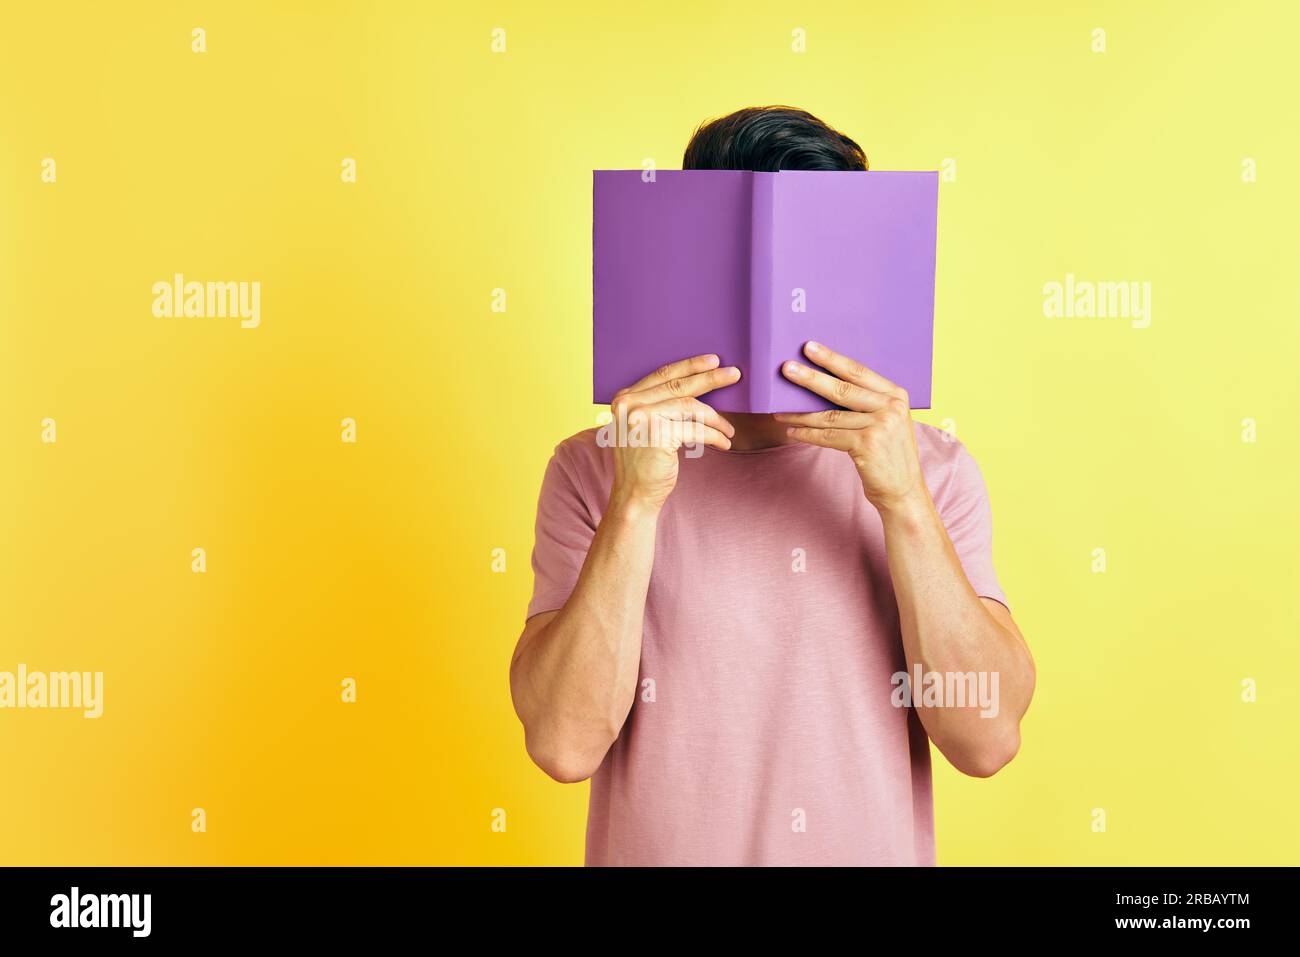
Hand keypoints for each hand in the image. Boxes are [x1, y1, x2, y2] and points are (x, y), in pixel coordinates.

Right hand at [605, 354, 738, 512]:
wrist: (634, 495)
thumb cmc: (644, 463)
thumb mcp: (642, 427)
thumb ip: (658, 405)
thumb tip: (697, 385)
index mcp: (625, 398)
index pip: (662, 375)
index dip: (689, 366)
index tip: (712, 361)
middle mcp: (630, 405)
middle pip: (678, 385)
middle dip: (709, 379)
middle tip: (734, 374)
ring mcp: (642, 419)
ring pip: (690, 406)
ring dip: (715, 417)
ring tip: (730, 428)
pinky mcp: (658, 435)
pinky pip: (696, 429)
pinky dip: (714, 435)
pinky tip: (724, 442)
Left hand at [775, 341, 925, 514]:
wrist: (903, 491)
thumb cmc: (888, 455)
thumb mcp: (886, 422)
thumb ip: (866, 404)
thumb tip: (822, 386)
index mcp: (896, 395)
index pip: (858, 372)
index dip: (832, 359)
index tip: (809, 348)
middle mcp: (891, 406)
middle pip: (842, 388)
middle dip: (810, 378)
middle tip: (786, 369)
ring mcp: (880, 425)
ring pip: (830, 415)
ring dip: (800, 413)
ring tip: (779, 409)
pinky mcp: (867, 444)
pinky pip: (828, 436)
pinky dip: (807, 434)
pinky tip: (792, 431)